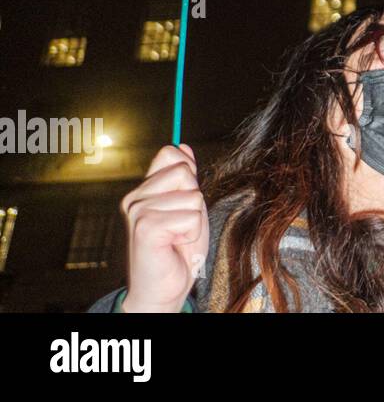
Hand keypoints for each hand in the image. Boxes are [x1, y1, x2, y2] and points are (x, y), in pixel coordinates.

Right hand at [119, 144, 208, 312]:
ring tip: (177, 237)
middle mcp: (135, 197)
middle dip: (195, 199)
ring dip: (195, 220)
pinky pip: (191, 217)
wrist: (164, 290)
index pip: (170, 153)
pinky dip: (192, 233)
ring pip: (193, 196)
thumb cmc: (177, 250)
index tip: (183, 201)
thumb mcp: (188, 207)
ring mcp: (138, 211)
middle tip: (181, 226)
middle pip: (185, 172)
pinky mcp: (146, 227)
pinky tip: (174, 245)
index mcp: (143, 190)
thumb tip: (183, 145)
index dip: (188, 173)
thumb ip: (185, 179)